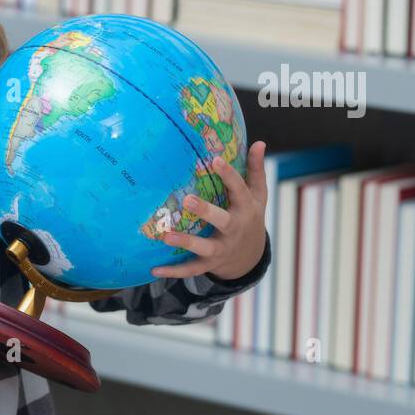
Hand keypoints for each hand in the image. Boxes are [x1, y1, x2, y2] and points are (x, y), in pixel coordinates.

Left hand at [152, 141, 267, 281]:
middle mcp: (235, 229)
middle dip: (206, 212)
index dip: (228, 175)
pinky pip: (192, 269)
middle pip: (223, 221)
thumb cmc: (249, 217)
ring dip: (187, 243)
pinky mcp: (210, 264)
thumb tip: (260, 142)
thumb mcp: (257, 196)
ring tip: (166, 236)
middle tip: (187, 200)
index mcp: (245, 209)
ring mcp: (222, 249)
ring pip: (205, 248)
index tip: (214, 160)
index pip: (238, 189)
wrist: (251, 257)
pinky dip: (174, 271)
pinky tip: (154, 269)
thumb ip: (255, 170)